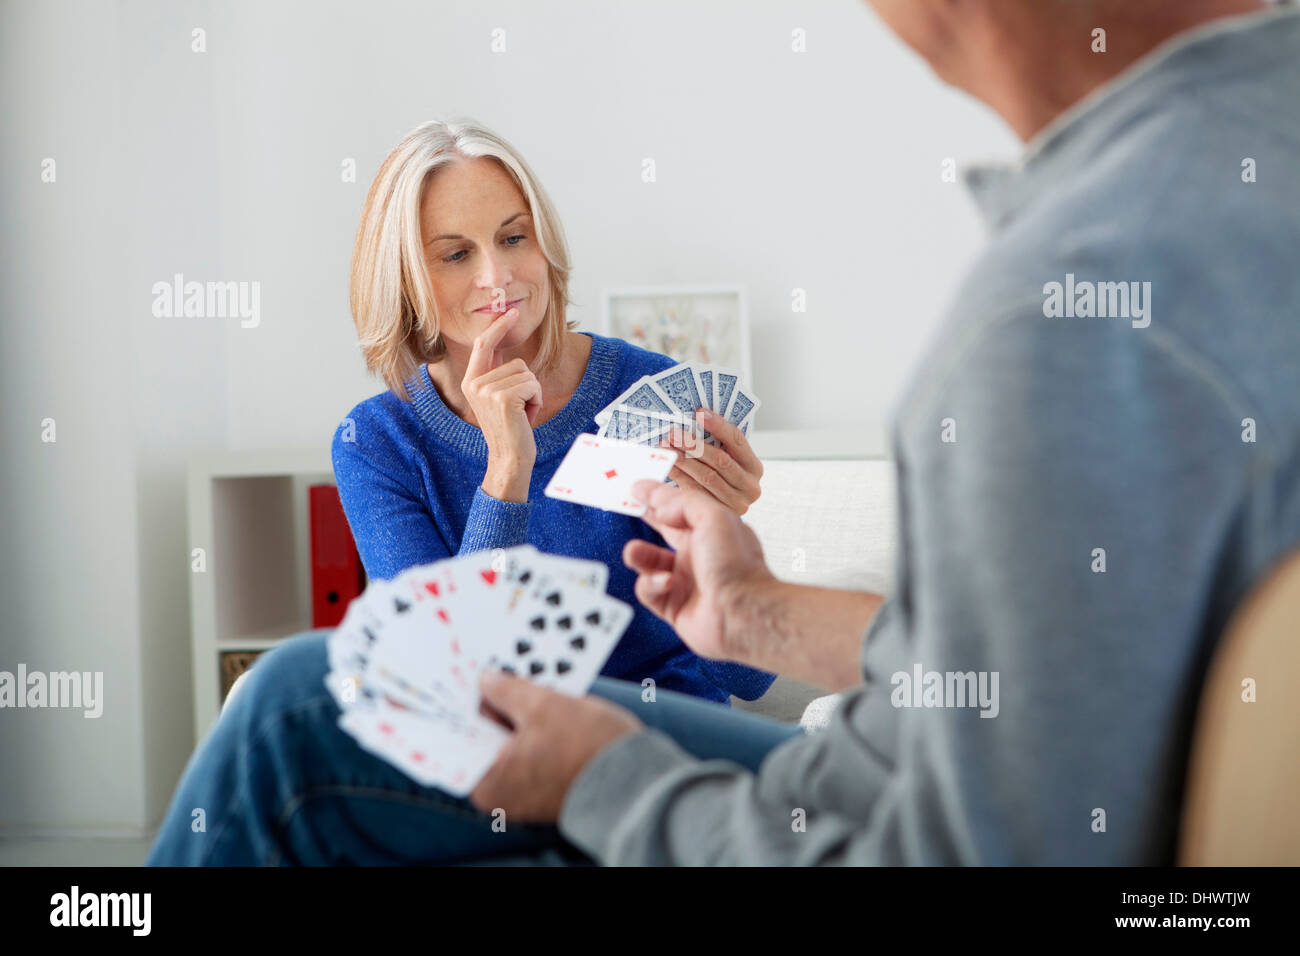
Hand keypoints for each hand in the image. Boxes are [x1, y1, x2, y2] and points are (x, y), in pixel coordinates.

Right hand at [462, 308, 542, 500]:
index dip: (499, 326)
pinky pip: (532, 385)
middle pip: (516, 362)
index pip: (484, 344)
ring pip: (526, 373)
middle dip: (527, 384)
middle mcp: (475, 383)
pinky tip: (526, 417)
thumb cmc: (511, 428)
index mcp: (471, 381)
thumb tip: (499, 338)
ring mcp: (487, 390)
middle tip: (518, 408)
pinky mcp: (502, 398)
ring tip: (521, 413)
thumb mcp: (499, 397)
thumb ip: (497, 371)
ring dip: (532, 394)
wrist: (510, 458)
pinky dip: (536, 400)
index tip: (512, 312)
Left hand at [468, 670, 642, 823]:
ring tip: (530, 671)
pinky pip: (536, 748)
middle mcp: (501, 794)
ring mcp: (527, 793)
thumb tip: (486, 679)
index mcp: (486, 782)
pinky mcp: (551, 786)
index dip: (467, 697)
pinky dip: (541, 725)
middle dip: (499, 698)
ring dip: (523, 708)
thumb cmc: (587, 747)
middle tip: (500, 662)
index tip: (467, 670)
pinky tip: (551, 695)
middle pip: (490, 733)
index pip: (464, 731)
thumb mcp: (542, 705)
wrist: (639, 779)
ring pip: (515, 738)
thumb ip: (506, 689)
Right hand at [622, 479, 774, 660]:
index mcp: (711, 532)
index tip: (636, 488)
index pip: (680, 508)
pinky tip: (667, 583)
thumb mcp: (713, 517)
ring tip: (634, 552)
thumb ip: (683, 503)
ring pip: (649, 563)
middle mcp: (699, 555)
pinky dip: (652, 584)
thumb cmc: (736, 566)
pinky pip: (650, 591)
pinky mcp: (674, 607)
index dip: (658, 497)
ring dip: (638, 555)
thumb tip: (660, 506)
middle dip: (644, 521)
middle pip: (664, 532)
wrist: (742, 612)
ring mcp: (686, 581)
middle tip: (625, 511)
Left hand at [658, 408, 762, 515]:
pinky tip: (668, 466)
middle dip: (693, 444)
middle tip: (673, 433)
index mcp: (754, 467)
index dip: (718, 425)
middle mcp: (749, 486)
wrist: (723, 517)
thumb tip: (693, 420)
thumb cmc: (723, 480)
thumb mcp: (729, 462)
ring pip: (706, 477)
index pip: (737, 440)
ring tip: (666, 447)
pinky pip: (695, 492)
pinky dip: (679, 477)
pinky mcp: (718, 514)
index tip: (699, 412)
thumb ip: (718, 446)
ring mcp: (736, 503)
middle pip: (719, 460)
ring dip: (683, 460)